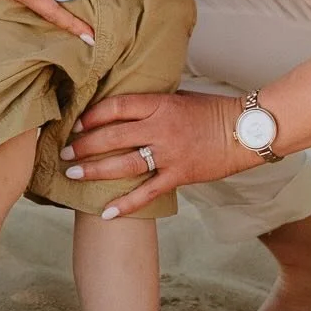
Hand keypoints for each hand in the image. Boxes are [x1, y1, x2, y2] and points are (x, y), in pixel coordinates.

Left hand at [60, 88, 245, 215]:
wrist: (245, 131)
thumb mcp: (179, 98)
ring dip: (95, 170)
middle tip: (64, 152)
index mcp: (159, 104)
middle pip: (112, 136)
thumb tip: (121, 109)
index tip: (77, 124)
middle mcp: (160, 128)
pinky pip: (147, 193)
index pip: (116, 107)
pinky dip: (125, 204)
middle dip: (84, 145)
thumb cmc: (212, 111)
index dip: (92, 116)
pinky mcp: (179, 175)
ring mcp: (169, 153)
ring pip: (123, 164)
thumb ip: (151, 105)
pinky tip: (106, 212)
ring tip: (73, 174)